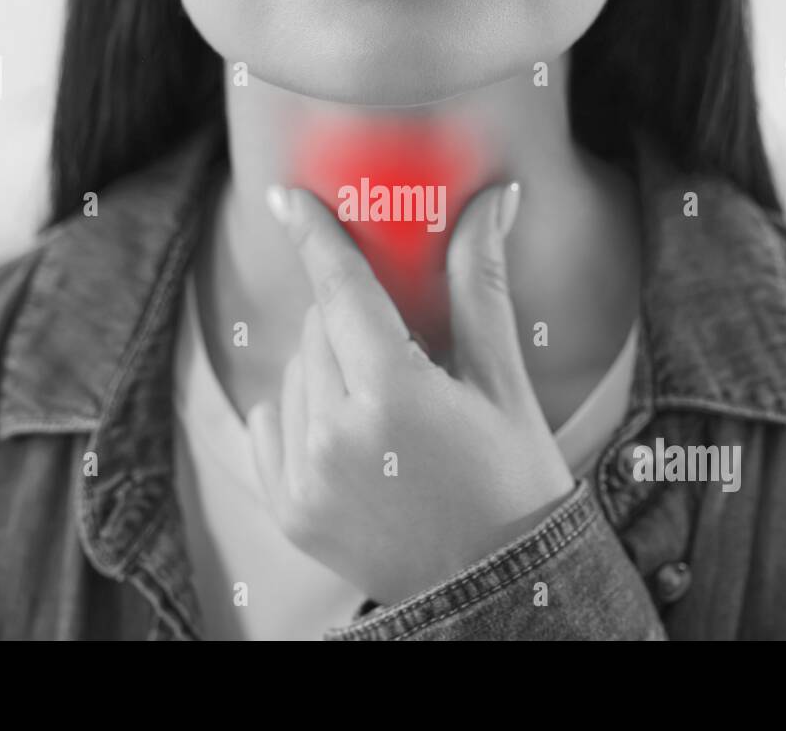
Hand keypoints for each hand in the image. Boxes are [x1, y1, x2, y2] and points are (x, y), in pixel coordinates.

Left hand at [248, 181, 575, 605]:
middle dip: (355, 323)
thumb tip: (494, 200)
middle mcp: (339, 436)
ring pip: (296, 373)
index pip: (342, 290)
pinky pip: (272, 423)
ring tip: (388, 410)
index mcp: (396, 395)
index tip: (287, 197)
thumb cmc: (513, 482)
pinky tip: (344, 432)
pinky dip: (299, 412)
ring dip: (330, 368)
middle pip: (320, 329)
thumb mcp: (503, 383)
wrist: (496, 590)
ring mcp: (308, 478)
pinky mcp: (291, 511)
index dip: (316, 236)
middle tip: (405, 354)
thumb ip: (481, 286)